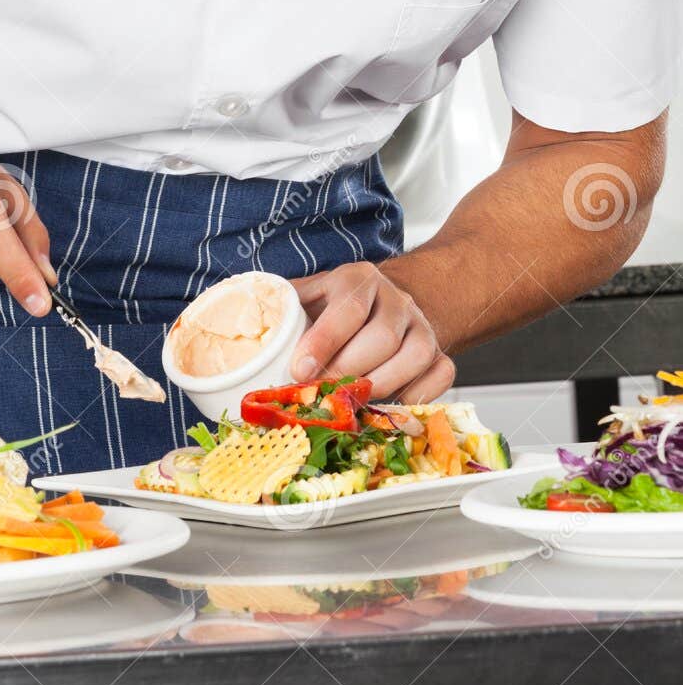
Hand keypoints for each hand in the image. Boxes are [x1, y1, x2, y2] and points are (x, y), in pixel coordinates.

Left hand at [289, 262, 454, 402]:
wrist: (388, 301)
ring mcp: (421, 325)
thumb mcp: (310, 295)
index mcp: (357, 279)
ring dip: (380, 386)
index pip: (346, 310)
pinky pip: (441, 375)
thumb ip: (283, 309)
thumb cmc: (336, 306)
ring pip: (413, 357)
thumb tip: (244, 328)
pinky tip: (390, 404)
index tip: (299, 371)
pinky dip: (418, 395)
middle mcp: (395, 299)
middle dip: (349, 372)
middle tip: (322, 395)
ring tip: (351, 403)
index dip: (323, 343)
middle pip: (382, 338)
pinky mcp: (440, 351)